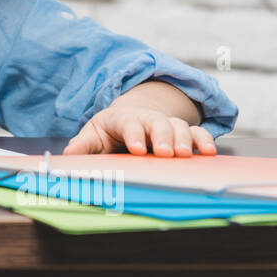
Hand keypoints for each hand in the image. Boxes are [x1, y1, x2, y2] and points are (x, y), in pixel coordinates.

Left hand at [63, 103, 215, 156]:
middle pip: (157, 123)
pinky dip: (204, 140)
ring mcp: (166, 125)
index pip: (128, 123)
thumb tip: (68, 156)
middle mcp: (147, 119)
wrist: (129, 120)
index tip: (137, 149)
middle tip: (165, 153)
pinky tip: (209, 152)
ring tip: (185, 155)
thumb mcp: (93, 136)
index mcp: (121, 119)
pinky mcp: (182, 133)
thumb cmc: (109, 132)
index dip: (133, 134)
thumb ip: (83, 146)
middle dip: (162, 137)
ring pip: (178, 127)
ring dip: (184, 140)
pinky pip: (197, 133)